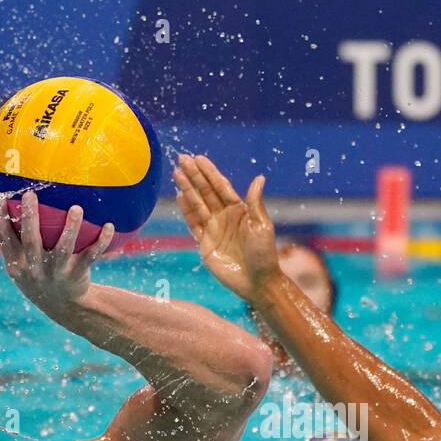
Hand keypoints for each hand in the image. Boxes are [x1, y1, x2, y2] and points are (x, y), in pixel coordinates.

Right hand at [0, 190, 114, 317]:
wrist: (64, 307)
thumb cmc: (38, 276)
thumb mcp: (18, 264)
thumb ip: (7, 240)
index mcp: (17, 264)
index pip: (4, 240)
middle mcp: (36, 269)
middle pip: (31, 241)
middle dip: (29, 218)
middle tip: (29, 194)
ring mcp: (57, 273)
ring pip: (64, 248)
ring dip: (71, 228)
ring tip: (77, 208)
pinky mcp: (77, 275)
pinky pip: (91, 256)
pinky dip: (101, 241)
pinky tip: (109, 226)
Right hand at [174, 154, 277, 301]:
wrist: (257, 282)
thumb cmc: (264, 254)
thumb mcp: (262, 226)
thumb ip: (255, 203)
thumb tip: (259, 178)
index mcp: (240, 210)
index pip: (221, 186)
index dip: (210, 172)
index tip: (198, 158)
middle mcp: (225, 216)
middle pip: (206, 192)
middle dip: (194, 176)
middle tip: (181, 159)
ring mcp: (214, 229)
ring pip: (197, 204)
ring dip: (187, 189)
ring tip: (176, 173)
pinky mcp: (205, 243)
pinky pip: (193, 223)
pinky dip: (186, 210)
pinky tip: (180, 196)